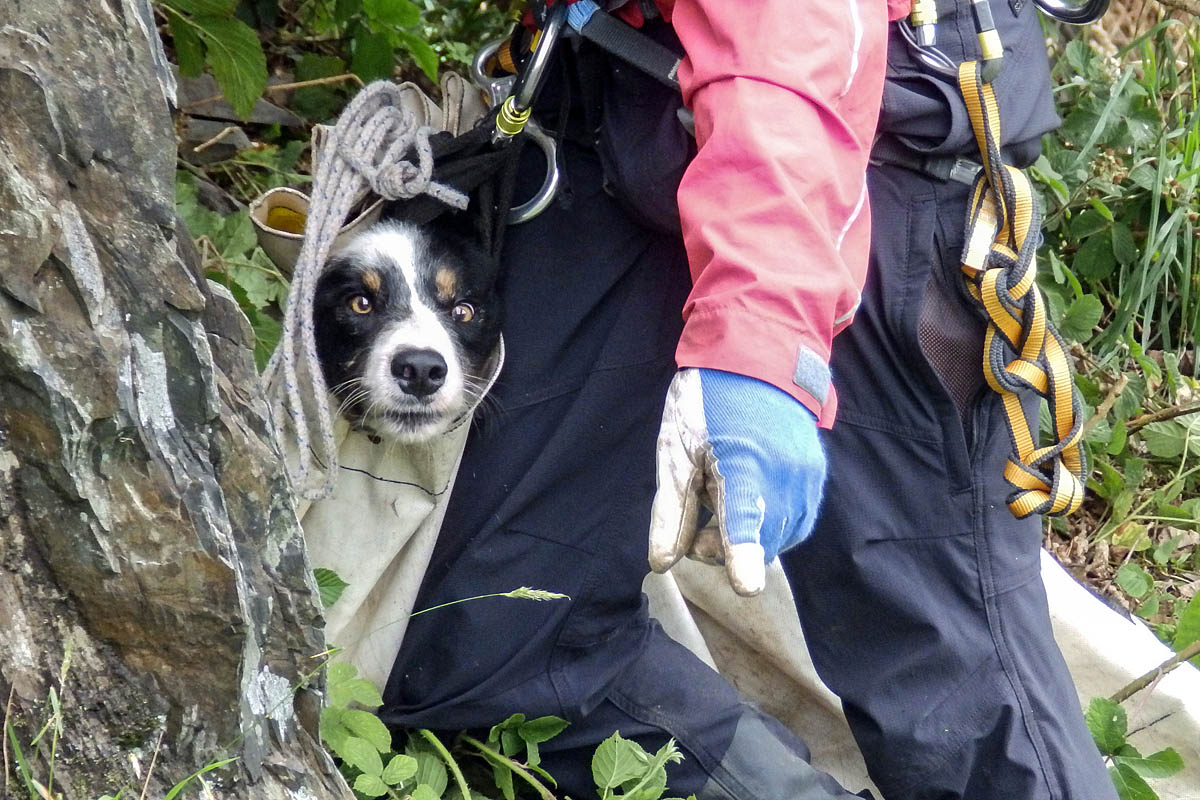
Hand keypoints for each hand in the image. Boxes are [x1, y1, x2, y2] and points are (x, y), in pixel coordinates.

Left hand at [648, 368, 825, 595]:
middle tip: (696, 527)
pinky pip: (796, 522)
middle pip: (759, 542)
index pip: (744, 519)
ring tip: (724, 499)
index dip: (742, 555)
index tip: (745, 586)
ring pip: (779, 537)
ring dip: (749, 538)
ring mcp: (806, 477)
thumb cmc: (707, 402)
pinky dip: (770, 526)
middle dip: (724, 550)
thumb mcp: (676, 451)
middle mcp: (783, 473)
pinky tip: (749, 501)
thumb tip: (662, 561)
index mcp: (742, 463)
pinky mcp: (817, 476)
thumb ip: (671, 510)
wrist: (758, 359)